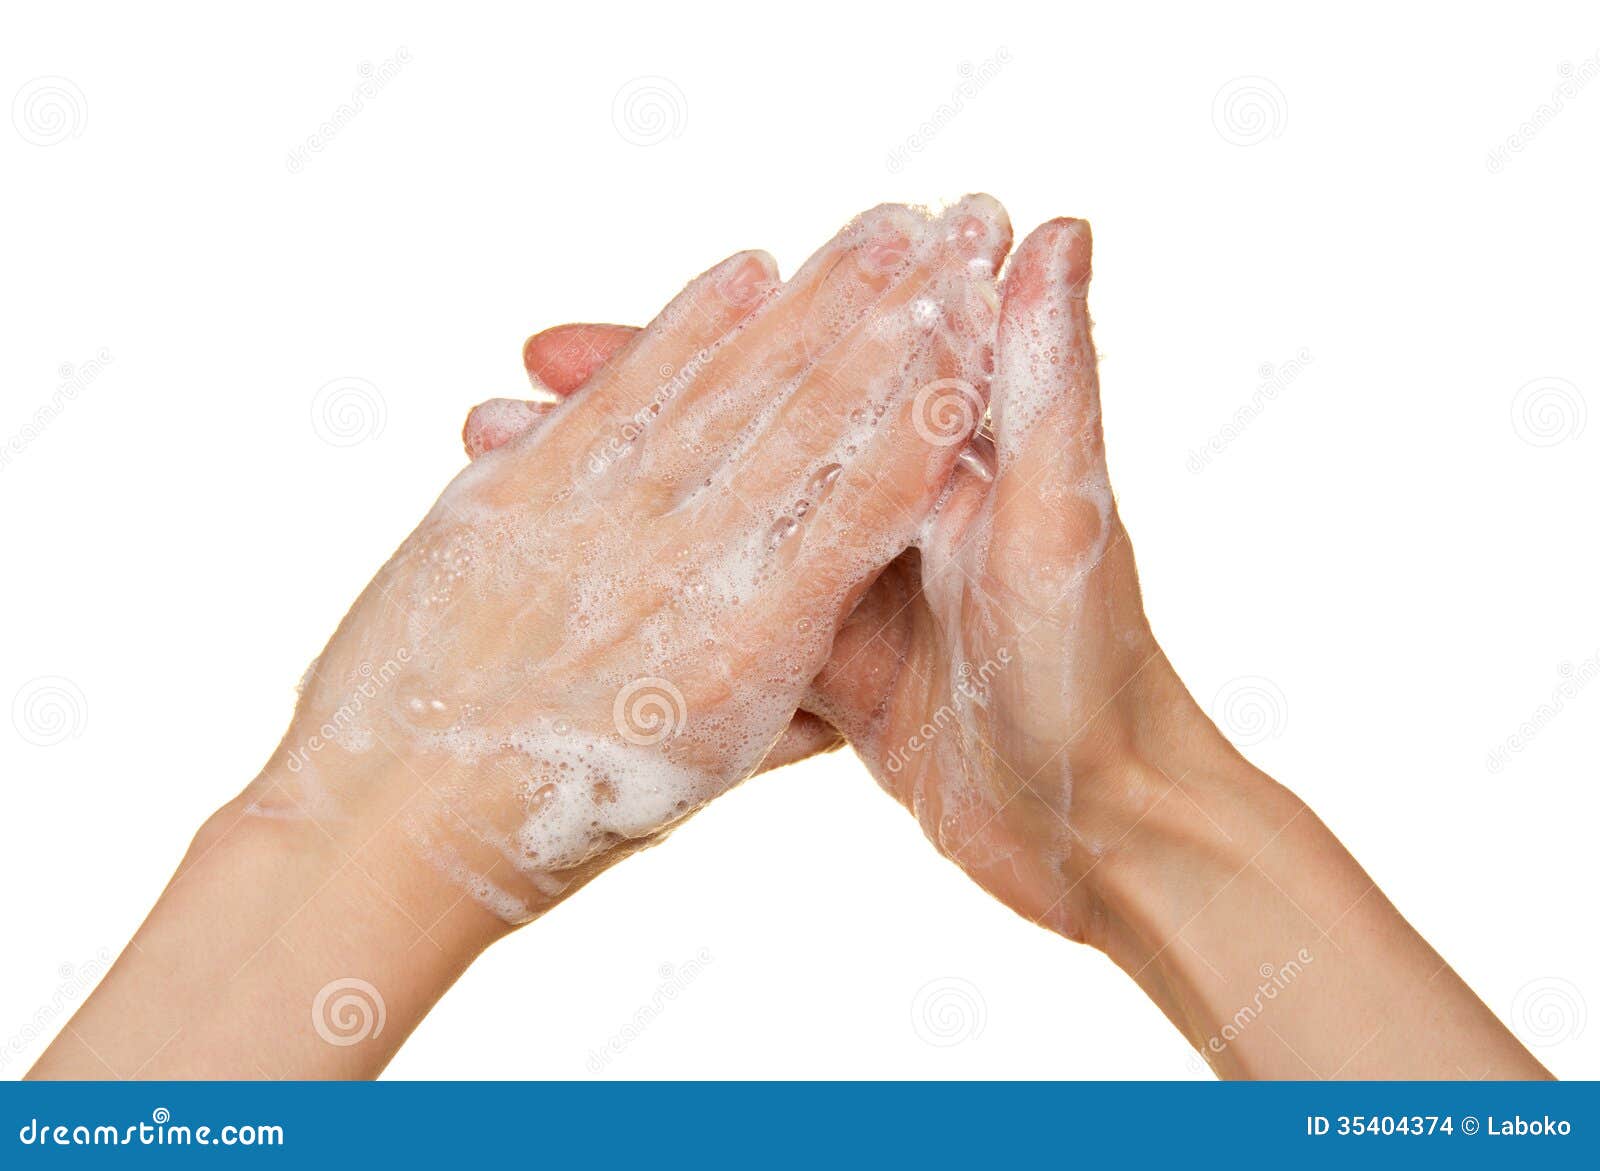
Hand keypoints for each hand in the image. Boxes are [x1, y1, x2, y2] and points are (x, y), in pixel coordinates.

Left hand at [249, 198, 1008, 924]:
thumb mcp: (697, 780)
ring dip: (818, 299)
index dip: (930, 413)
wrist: (395, 815)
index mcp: (751, 649)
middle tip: (961, 234)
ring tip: (885, 231)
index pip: (867, 505)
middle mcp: (691, 565)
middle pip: (817, 419)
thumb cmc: (557, 816)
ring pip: (736, 384)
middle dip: (898, 320)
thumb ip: (782, 719)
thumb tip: (845, 698)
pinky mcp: (525, 486)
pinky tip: (746, 271)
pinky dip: (689, 325)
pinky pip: (628, 390)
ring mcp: (605, 514)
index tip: (982, 336)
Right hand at [465, 219, 1154, 938]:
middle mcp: (901, 502)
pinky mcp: (844, 664)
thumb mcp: (1065, 520)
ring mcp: (865, 584)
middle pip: (744, 430)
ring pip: (729, 515)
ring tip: (514, 478)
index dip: (681, 348)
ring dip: (632, 492)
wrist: (1107, 834)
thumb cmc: (1100, 677)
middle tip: (505, 407)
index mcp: (952, 448)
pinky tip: (590, 579)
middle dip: (629, 412)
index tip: (565, 340)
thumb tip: (1052, 228)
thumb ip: (1050, 381)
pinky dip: (671, 588)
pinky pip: (746, 608)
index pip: (801, 363)